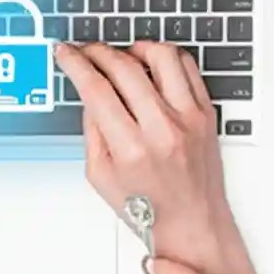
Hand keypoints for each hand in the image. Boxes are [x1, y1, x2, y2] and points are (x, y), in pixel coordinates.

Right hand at [55, 41, 234, 268]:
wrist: (194, 225)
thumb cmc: (150, 210)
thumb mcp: (101, 176)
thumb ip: (92, 130)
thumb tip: (89, 93)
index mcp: (131, 148)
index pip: (96, 88)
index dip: (75, 63)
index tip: (67, 53)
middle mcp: (163, 129)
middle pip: (124, 66)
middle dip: (98, 51)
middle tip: (87, 52)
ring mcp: (189, 118)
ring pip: (161, 56)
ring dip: (135, 48)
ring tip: (124, 55)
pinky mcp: (206, 113)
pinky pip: (188, 67)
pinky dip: (166, 58)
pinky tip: (154, 65)